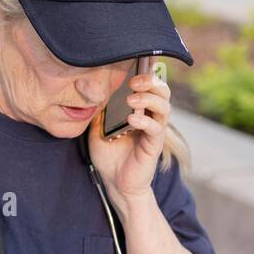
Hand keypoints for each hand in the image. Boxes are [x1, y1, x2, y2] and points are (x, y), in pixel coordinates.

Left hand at [88, 68, 171, 200]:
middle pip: (163, 92)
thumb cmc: (109, 156)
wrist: (115, 183)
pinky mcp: (154, 145)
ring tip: (131, 99)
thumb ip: (98, 112)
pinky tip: (132, 119)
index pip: (149, 87)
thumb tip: (89, 92)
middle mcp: (150, 118)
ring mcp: (154, 131)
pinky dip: (145, 121)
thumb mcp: (97, 129)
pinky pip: (156, 129)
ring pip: (164, 108)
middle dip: (151, 82)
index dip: (146, 75)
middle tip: (134, 81)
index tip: (131, 70)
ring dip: (149, 99)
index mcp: (140, 110)